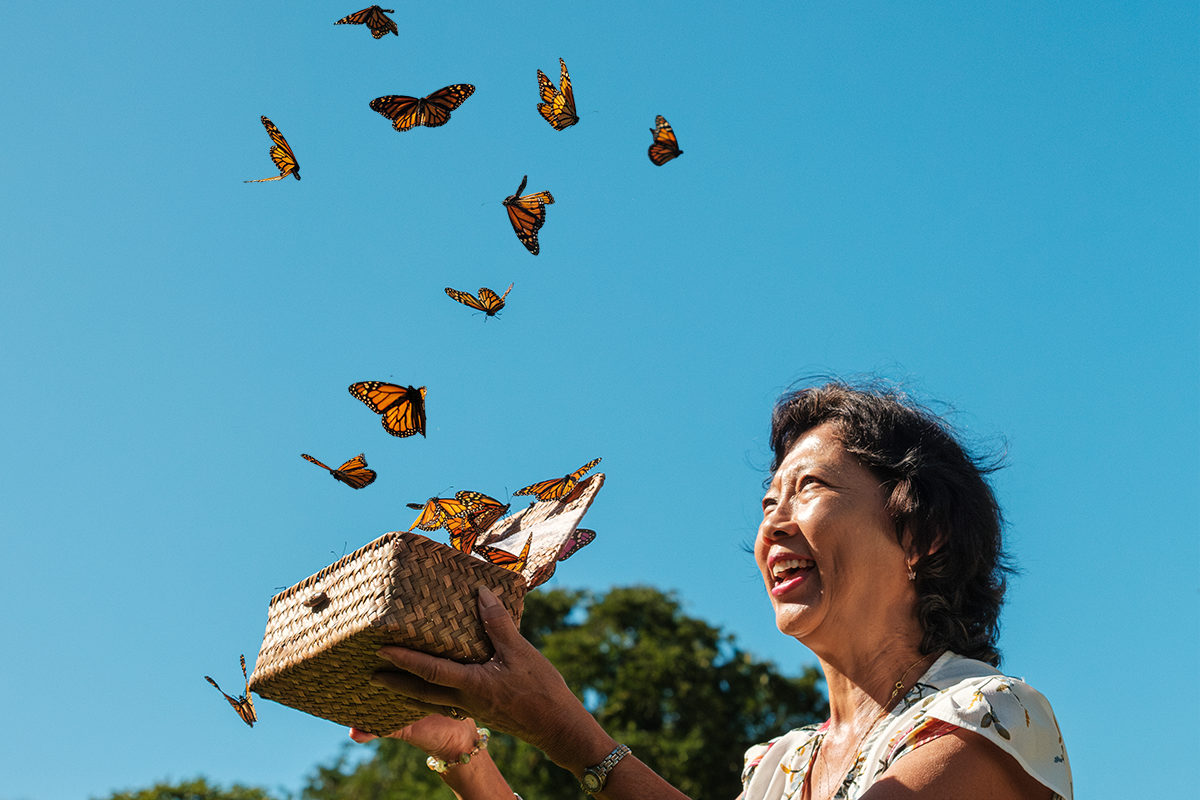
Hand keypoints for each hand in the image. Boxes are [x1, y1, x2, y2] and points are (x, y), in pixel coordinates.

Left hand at [369, 586, 606, 765]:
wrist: (557, 728)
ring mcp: (473, 708)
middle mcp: (465, 700)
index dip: (405, 660)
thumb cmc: (541, 691)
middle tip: (372, 673)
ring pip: (432, 699)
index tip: (382, 651)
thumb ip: (497, 624)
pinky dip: (431, 692)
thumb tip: (479, 594)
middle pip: (421, 692)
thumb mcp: (521, 652)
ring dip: (409, 689)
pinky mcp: (482, 710)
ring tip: (392, 679)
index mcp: (472, 685)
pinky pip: (447, 700)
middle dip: (395, 682)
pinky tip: (433, 685)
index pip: (430, 672)